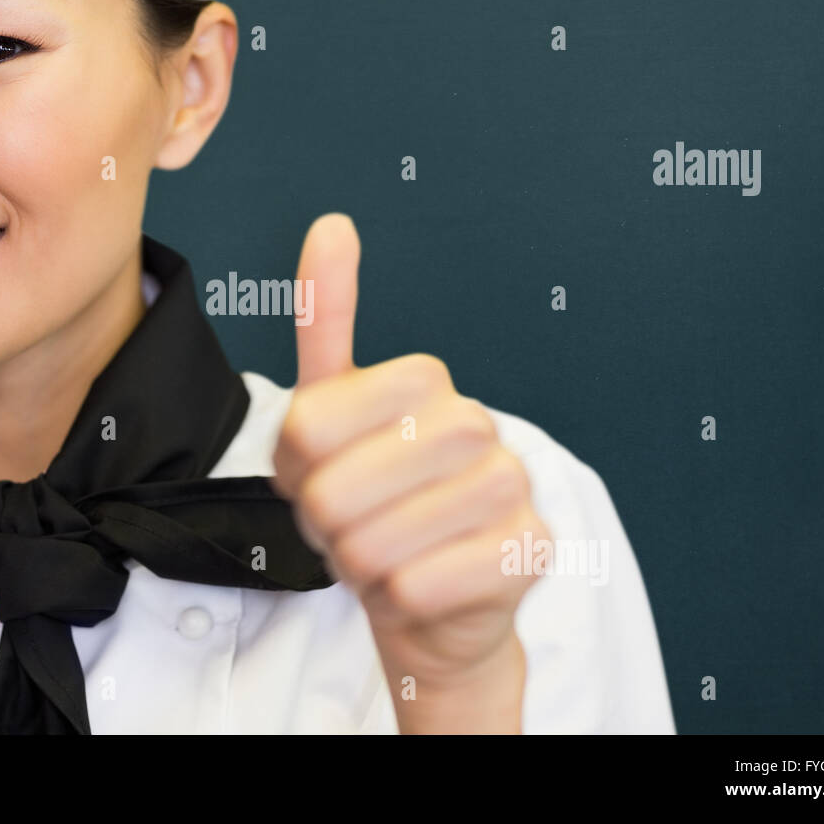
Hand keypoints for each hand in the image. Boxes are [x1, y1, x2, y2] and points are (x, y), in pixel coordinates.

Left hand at [270, 213, 550, 731]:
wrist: (430, 598)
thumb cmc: (372, 504)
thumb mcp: (326, 418)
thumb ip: (326, 322)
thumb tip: (332, 222)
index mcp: (424, 378)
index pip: (305, 429)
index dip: (295, 470)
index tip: (324, 475)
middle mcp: (476, 422)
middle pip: (333, 490)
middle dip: (325, 525)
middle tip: (355, 525)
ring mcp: (510, 486)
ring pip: (371, 544)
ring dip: (359, 566)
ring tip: (387, 553)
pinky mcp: (527, 551)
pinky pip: (416, 586)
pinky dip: (397, 601)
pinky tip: (421, 586)